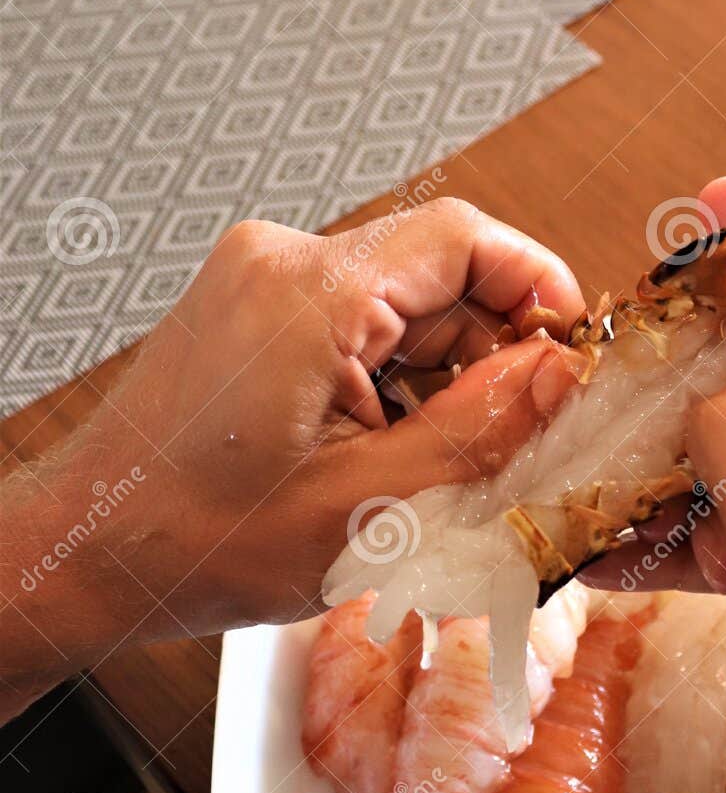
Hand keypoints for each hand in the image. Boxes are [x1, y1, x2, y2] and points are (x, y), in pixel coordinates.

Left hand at [1, 198, 583, 707]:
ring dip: (437, 378)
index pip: (465, 239)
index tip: (571, 357)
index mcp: (310, 293)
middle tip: (511, 442)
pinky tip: (383, 452)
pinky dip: (391, 381)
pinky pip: (355, 324)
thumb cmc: (196, 543)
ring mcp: (258, 279)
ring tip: (429, 466)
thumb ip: (481, 433)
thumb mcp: (370, 507)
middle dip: (488, 357)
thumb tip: (561, 376)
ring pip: (401, 307)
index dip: (538, 290)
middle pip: (437, 277)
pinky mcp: (250, 308)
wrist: (88, 553)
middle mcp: (280, 261)